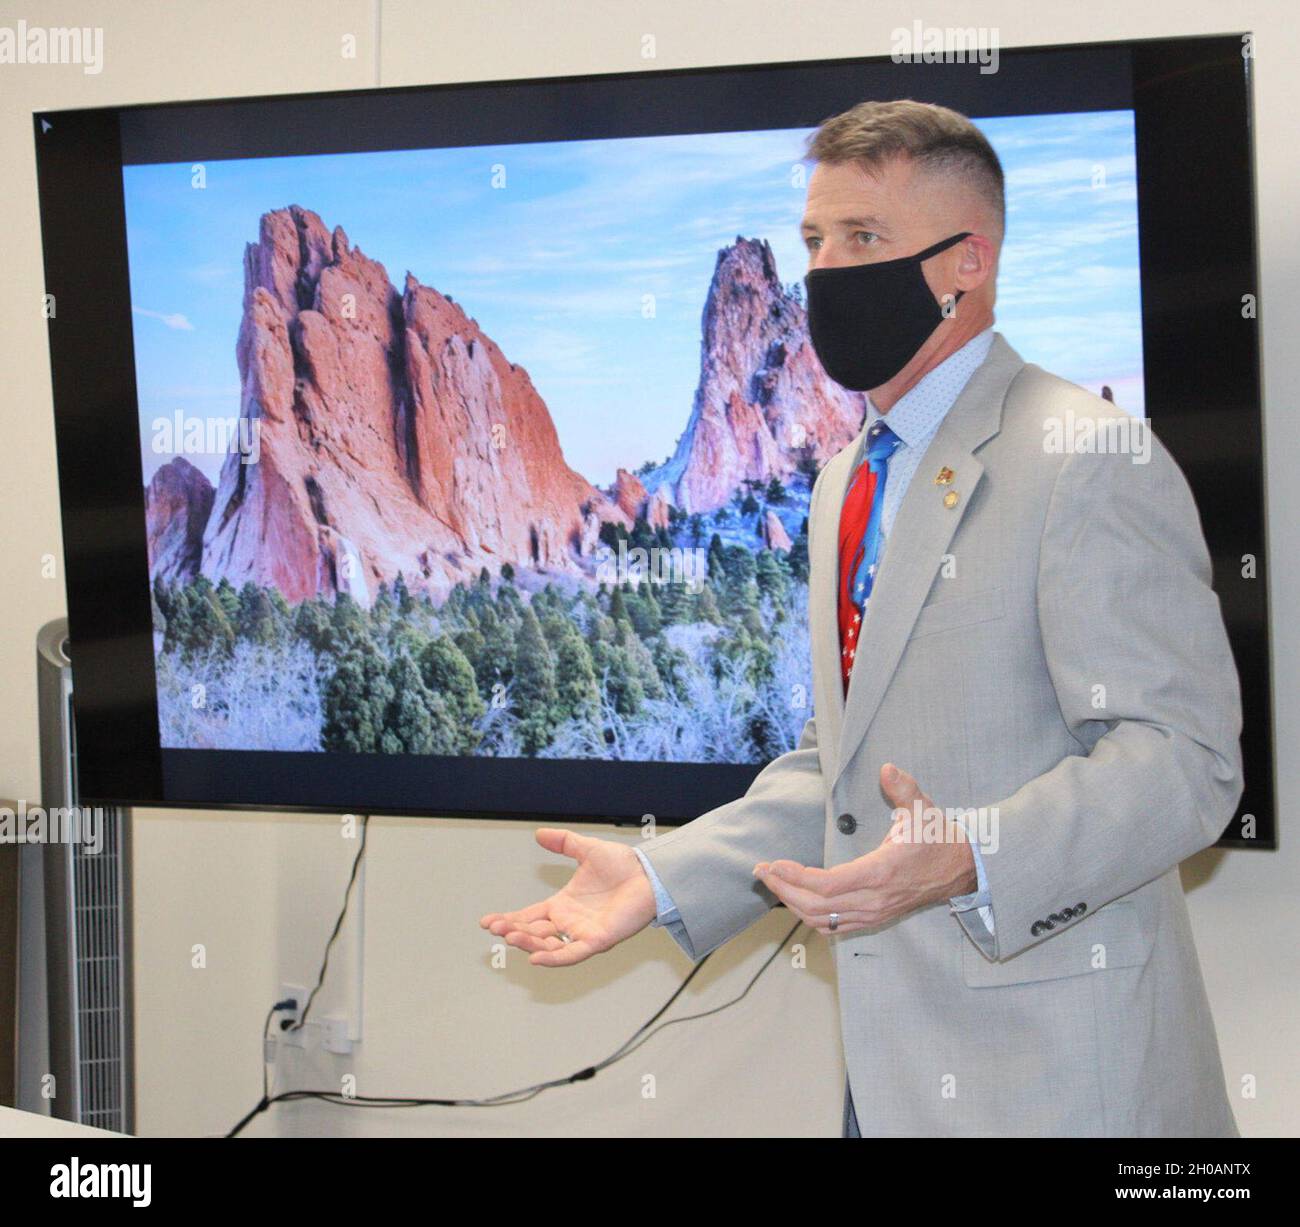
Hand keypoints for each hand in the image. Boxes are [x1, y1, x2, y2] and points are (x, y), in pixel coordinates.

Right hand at [479, 828, 657, 965]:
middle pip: (534, 933)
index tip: (487, 922)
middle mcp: (570, 922)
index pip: (529, 917)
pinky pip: (572, 954)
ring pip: (548, 945)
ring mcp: (582, 933)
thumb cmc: (623, 866)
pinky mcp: (598, 940)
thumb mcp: (586, 850)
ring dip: (528, 944)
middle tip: (494, 928)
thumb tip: (539, 833)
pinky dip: (554, 959)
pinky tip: (536, 959)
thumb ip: (563, 843)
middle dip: (513, 932)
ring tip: (510, 937)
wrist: (649, 874)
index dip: (509, 920)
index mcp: (563, 905)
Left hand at [754, 764, 976, 936]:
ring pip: (822, 920)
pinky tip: (795, 899)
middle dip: (784, 890)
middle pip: (817, 907)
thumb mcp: (923, 809)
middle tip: (761, 871)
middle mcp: (874, 899)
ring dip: (792, 904)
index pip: (828, 885)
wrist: (960, 869)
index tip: (772, 864)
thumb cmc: (937, 837)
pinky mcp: (874, 918)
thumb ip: (903, 788)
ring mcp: (874, 913)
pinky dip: (809, 915)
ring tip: (772, 883)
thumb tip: (886, 768)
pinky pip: (834, 926)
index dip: (796, 878)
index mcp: (881, 872)